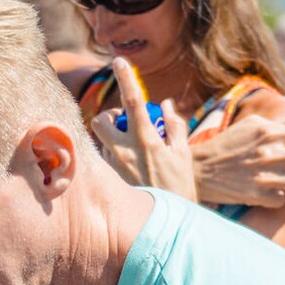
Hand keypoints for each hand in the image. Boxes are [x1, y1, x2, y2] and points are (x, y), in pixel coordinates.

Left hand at [87, 60, 198, 199]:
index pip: (134, 102)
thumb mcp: (182, 154)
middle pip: (101, 120)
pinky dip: (113, 155)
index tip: (119, 60)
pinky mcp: (107, 179)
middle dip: (108, 117)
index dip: (127, 78)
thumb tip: (164, 104)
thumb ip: (174, 126)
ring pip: (101, 140)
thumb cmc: (179, 187)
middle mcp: (124, 152)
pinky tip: (129, 167)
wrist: (164, 224)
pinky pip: (104, 158)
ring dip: (113, 138)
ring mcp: (112, 166)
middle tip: (123, 123)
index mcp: (147, 141)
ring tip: (132, 151)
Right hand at [192, 114, 284, 208]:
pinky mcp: (258, 195)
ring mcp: (266, 176)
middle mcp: (271, 153)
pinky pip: (283, 199)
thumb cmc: (225, 145)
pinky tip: (270, 191)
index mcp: (270, 133)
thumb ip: (273, 124)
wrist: (199, 169)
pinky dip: (277, 196)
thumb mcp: (249, 125)